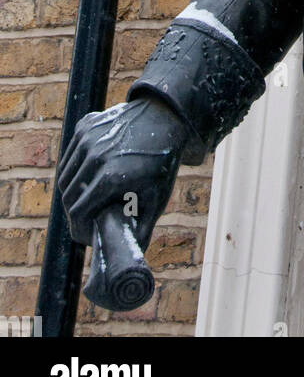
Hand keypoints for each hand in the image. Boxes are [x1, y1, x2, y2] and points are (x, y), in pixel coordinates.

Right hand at [58, 97, 187, 249]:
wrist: (166, 118)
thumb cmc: (161, 161)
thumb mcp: (157, 197)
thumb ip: (142, 230)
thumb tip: (133, 258)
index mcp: (111, 177)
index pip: (77, 213)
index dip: (79, 231)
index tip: (87, 236)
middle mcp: (95, 156)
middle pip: (68, 197)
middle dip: (74, 215)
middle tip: (86, 222)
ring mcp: (88, 138)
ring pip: (65, 177)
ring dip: (71, 193)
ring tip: (85, 203)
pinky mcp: (85, 126)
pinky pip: (70, 156)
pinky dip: (73, 170)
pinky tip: (85, 179)